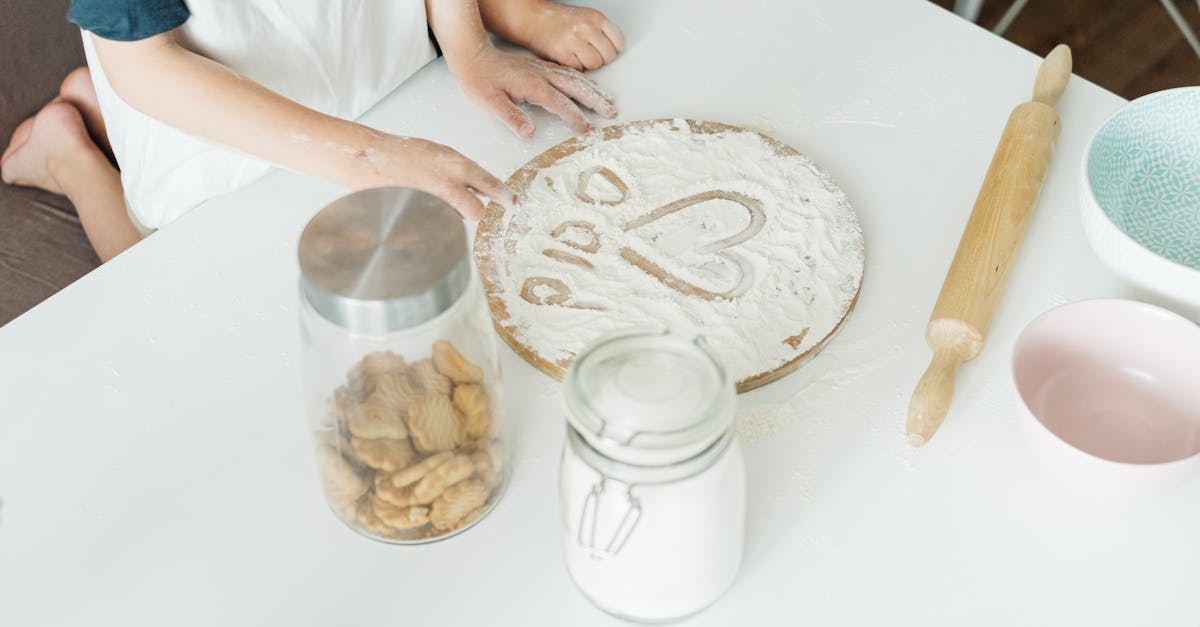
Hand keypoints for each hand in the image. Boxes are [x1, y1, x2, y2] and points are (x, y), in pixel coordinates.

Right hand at [375, 135, 514, 219]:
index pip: (491, 185)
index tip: (514, 203)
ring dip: (450, 214)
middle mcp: (450, 184)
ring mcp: (435, 202)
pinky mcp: (422, 216)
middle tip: (464, 205)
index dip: (505, 197)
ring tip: (429, 198)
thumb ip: (460, 171)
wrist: (371, 158)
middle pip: (477, 212)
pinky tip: (420, 206)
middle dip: (473, 211)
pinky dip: (434, 220)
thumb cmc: (403, 153)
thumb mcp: (439, 154)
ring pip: (456, 219)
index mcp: (457, 164)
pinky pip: (438, 224)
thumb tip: (479, 187)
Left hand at [449, 45, 616, 138]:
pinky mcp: (541, 67)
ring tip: (609, 101)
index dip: (574, 117)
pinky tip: (589, 86)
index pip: (560, 103)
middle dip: (596, 101)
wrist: (473, 56)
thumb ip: (511, 117)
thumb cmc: (479, 80)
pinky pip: (568, 73)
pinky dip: (583, 80)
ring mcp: (543, 69)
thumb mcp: (490, 102)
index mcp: (532, 85)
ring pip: (575, 79)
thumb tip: (529, 133)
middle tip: (612, 113)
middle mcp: (542, 75)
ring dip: (594, 90)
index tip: (586, 129)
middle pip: (576, 88)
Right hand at [523, 3, 625, 70]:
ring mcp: (573, 40)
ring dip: (588, 65)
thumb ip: (600, 30)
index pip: (619, 42)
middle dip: (601, 58)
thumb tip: (615, 49)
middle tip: (589, 54)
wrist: (531, 18)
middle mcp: (586, 27)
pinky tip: (568, 58)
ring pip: (595, 64)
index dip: (613, 49)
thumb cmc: (558, 20)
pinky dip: (575, 67)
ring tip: (578, 57)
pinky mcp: (561, 53)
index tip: (607, 51)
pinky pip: (579, 69)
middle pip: (608, 56)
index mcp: (595, 17)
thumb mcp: (585, 17)